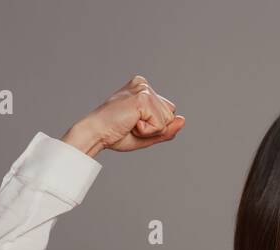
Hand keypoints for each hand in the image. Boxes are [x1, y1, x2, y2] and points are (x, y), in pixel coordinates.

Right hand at [61, 75, 185, 156]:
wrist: (96, 134)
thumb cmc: (116, 133)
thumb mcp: (147, 134)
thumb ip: (167, 130)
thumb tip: (183, 120)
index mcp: (143, 88)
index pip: (168, 113)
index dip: (154, 126)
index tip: (132, 123)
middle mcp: (143, 84)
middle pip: (170, 115)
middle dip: (154, 128)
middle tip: (130, 125)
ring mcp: (143, 89)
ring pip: (167, 121)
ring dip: (149, 130)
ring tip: (129, 123)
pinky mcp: (142, 98)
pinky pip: (160, 125)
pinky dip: (146, 131)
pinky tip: (130, 123)